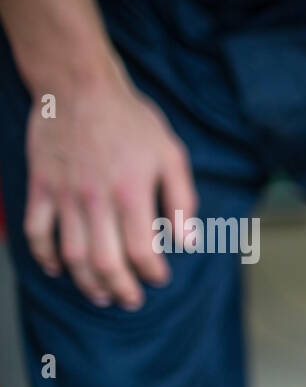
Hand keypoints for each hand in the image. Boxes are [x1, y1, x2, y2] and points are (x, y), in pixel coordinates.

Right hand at [23, 61, 195, 308]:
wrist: (79, 85)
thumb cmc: (132, 120)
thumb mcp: (171, 155)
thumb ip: (182, 201)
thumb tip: (187, 243)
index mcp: (131, 193)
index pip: (141, 251)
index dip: (152, 273)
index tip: (160, 278)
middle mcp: (96, 199)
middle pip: (105, 262)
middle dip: (121, 289)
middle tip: (131, 301)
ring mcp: (64, 195)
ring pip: (72, 254)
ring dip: (87, 282)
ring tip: (101, 296)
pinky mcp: (41, 186)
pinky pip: (37, 231)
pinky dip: (45, 256)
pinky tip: (59, 269)